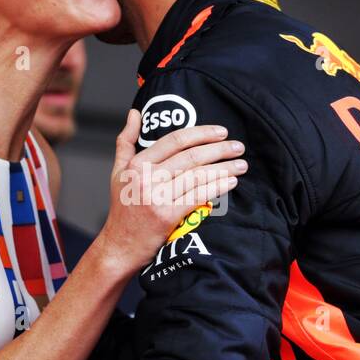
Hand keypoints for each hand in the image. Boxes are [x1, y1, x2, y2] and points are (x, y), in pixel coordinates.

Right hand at [97, 109, 246, 272]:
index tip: (221, 132)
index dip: (201, 133)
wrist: (120, 246)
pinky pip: (198, 196)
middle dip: (220, 149)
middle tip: (239, 147)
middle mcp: (146, 178)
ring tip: (241, 164)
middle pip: (191, 156)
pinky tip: (231, 182)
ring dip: (224, 168)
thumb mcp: (118, 172)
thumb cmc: (122, 209)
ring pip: (198, 175)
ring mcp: (156, 197)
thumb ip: (126, 141)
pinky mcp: (167, 215)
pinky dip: (217, 187)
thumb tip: (135, 113)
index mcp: (136, 164)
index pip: (174, 140)